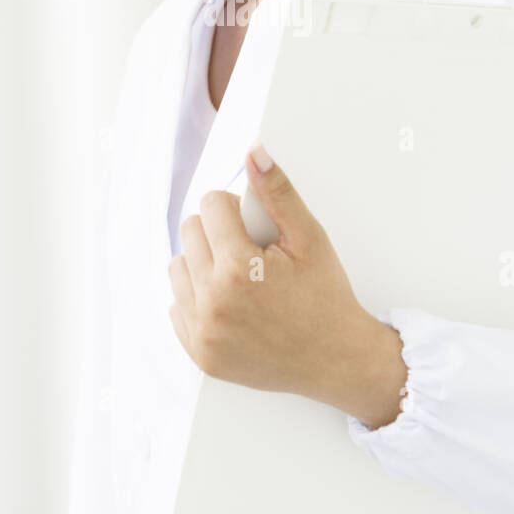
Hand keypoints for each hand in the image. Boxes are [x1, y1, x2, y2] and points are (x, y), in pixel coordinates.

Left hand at [167, 142, 377, 403]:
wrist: (336, 360)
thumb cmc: (326, 297)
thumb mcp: (309, 238)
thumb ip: (277, 193)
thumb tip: (254, 152)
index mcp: (238, 269)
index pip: (211, 205)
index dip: (237, 209)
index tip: (258, 229)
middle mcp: (212, 302)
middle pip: (190, 231)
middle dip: (219, 233)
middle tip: (252, 252)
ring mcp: (202, 333)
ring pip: (179, 267)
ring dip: (204, 264)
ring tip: (239, 278)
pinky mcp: (198, 354)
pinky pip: (176, 306)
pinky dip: (199, 299)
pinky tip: (231, 304)